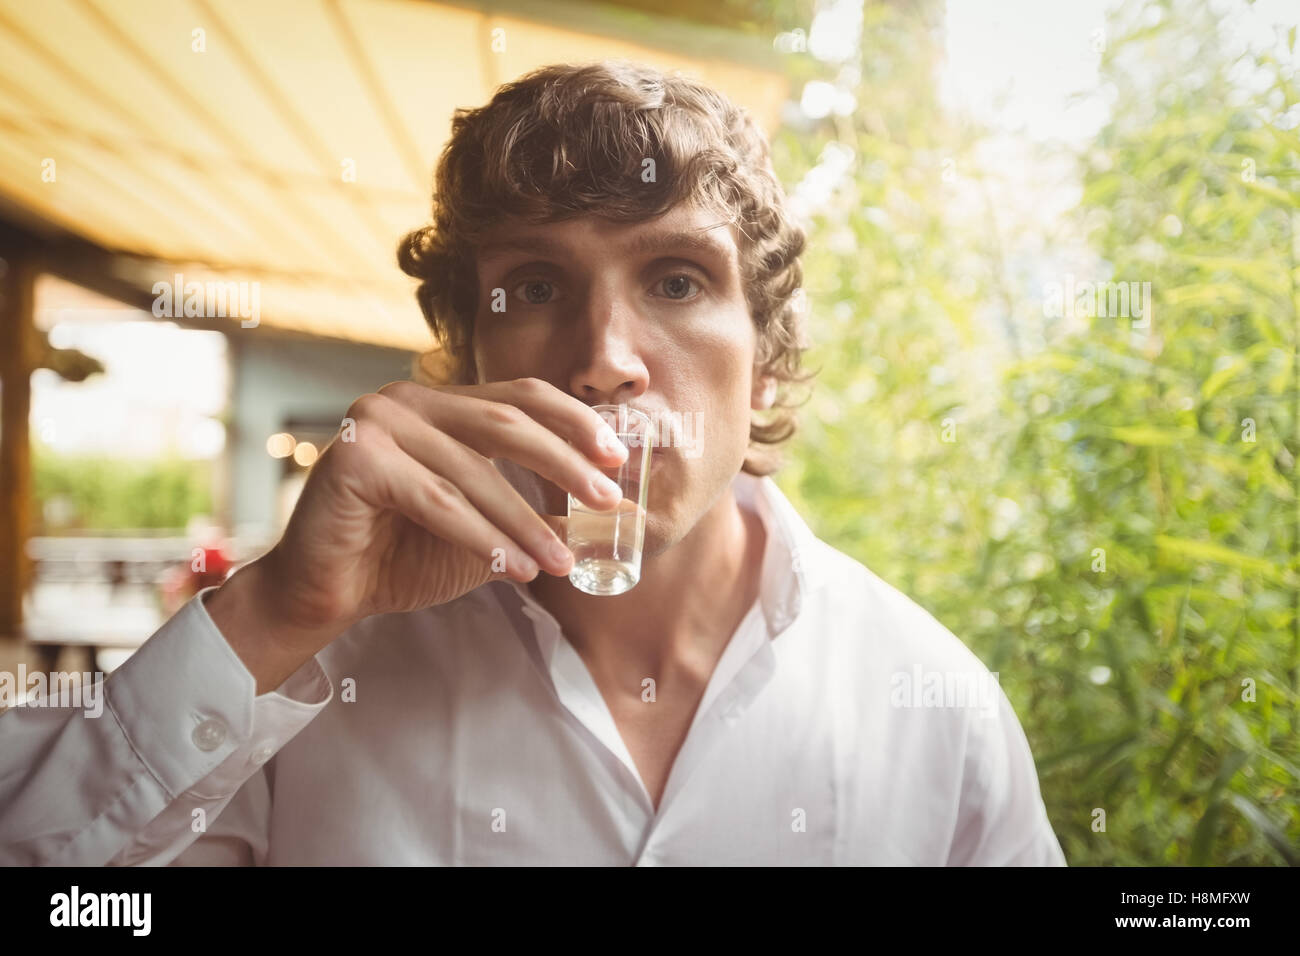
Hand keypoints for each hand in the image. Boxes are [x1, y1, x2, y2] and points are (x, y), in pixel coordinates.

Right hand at [251, 378, 628, 640]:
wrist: (325, 594)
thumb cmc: (402, 557)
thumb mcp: (487, 530)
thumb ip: (538, 512)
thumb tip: (614, 507)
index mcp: (439, 404)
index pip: (520, 396)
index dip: (574, 422)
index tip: (618, 457)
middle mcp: (407, 400)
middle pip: (507, 423)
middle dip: (565, 465)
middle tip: (606, 501)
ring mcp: (376, 421)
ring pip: (475, 473)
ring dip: (527, 523)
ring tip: (562, 562)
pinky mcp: (355, 457)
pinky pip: (437, 501)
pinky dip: (484, 539)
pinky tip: (517, 571)